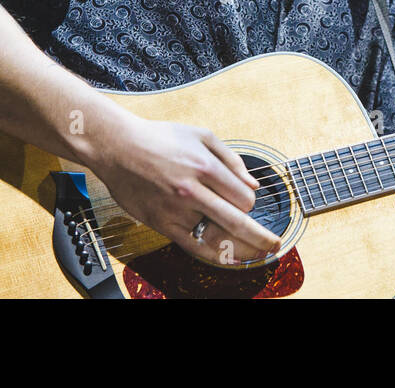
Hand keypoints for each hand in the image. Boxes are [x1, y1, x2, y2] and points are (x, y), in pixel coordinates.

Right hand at [94, 117, 281, 262]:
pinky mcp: (161, 223)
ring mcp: (176, 210)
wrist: (118, 147)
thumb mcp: (201, 136)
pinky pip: (192, 246)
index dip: (251, 205)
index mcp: (205, 166)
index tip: (249, 205)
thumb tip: (253, 183)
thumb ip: (231, 159)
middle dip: (262, 237)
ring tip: (256, 255)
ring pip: (216, 236)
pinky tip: (228, 259)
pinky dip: (214, 256)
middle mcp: (192, 190)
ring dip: (239, 247)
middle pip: (237, 222)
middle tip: (276, 244)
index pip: (243, 198)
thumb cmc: (160, 138)